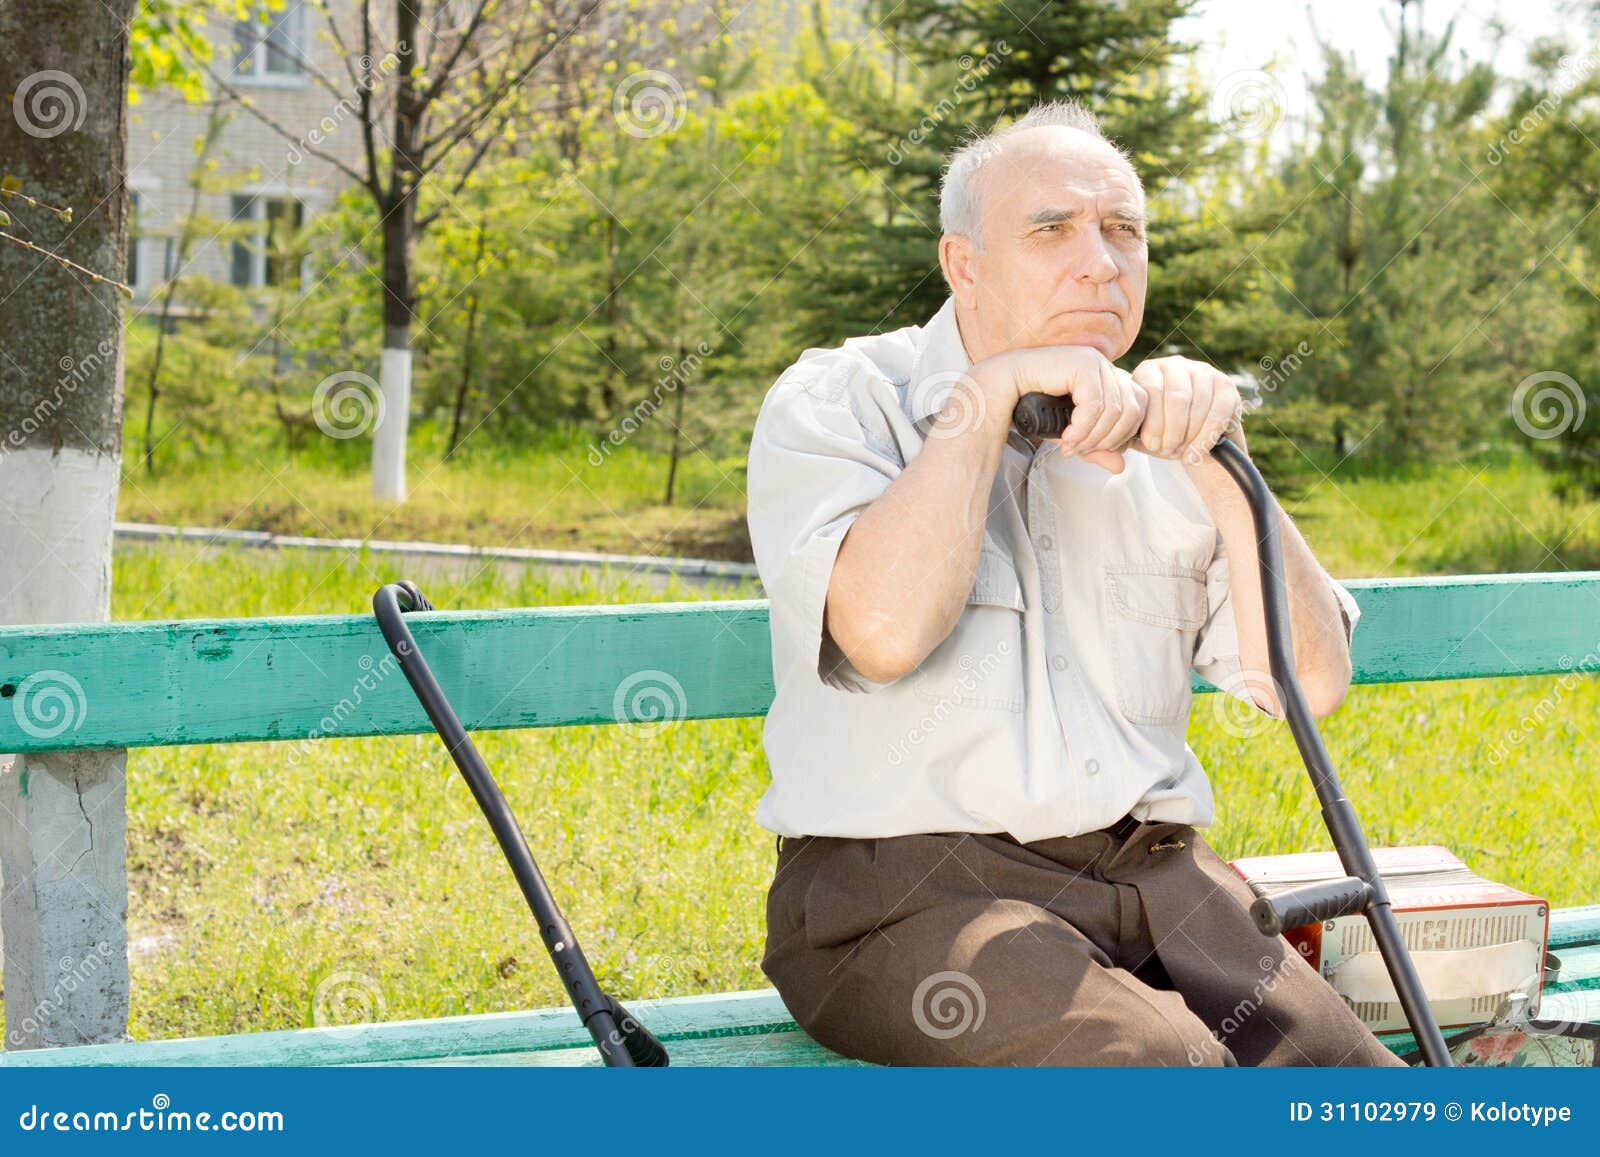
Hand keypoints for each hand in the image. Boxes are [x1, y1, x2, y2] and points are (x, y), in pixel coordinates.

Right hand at [973, 345, 1146, 473]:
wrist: (1001, 392)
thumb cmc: (1035, 410)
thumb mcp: (1072, 435)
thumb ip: (1097, 448)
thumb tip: (1121, 467)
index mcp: (1109, 378)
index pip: (1139, 408)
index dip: (1122, 436)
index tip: (1093, 451)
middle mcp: (1106, 366)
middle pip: (1133, 410)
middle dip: (1109, 439)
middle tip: (1081, 452)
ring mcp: (1094, 362)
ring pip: (1115, 410)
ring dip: (1092, 437)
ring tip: (1070, 447)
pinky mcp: (1081, 364)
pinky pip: (1095, 405)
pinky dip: (1082, 429)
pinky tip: (1065, 439)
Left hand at [1129, 356, 1243, 464]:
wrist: (1194, 440)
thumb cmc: (1160, 435)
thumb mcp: (1138, 435)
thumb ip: (1122, 437)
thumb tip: (1109, 447)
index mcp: (1149, 371)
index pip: (1150, 392)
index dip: (1152, 424)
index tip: (1153, 446)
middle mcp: (1176, 364)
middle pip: (1176, 398)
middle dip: (1172, 431)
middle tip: (1168, 451)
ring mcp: (1203, 371)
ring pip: (1198, 405)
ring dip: (1189, 436)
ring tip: (1182, 452)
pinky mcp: (1225, 385)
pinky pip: (1218, 412)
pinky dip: (1207, 436)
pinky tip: (1198, 451)